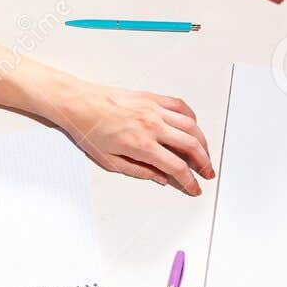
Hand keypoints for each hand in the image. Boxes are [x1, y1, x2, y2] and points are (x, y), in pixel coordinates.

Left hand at [48, 78, 213, 194]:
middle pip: (190, 145)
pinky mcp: (152, 98)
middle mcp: (152, 126)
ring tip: (205, 152)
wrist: (78, 104)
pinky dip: (191, 117)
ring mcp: (154, 110)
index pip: (176, 166)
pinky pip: (180, 106)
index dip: (189, 181)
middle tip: (208, 171)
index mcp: (141, 145)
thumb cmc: (89, 130)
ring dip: (202, 141)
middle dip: (204, 162)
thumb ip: (139, 171)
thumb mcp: (110, 161)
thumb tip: (161, 178)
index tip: (194, 187)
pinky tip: (193, 126)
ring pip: (190, 125)